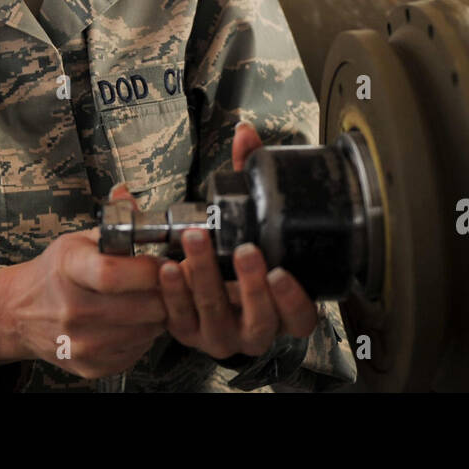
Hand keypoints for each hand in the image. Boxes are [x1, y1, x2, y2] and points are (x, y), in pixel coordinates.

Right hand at [0, 187, 166, 379]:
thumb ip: (112, 220)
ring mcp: (80, 342)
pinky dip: (144, 335)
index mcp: (68, 269)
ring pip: (147, 330)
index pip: (112, 274)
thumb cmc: (56, 272)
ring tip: (147, 298)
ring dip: (157, 314)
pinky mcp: (90, 365)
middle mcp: (71, 309)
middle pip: (141, 306)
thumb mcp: (77, 240)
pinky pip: (137, 351)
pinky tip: (133, 320)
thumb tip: (126, 194)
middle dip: (163, 292)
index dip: (147, 269)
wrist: (21, 314)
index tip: (162, 262)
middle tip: (165, 281)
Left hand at [158, 123, 317, 360]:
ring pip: (217, 319)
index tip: (281, 272)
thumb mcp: (250, 216)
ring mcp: (221, 335)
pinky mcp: (187, 332)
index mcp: (282, 309)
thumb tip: (245, 134)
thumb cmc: (237, 250)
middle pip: (258, 319)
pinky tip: (168, 267)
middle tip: (243, 251)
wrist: (200, 283)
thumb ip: (249, 175)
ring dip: (207, 279)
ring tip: (197, 243)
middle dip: (249, 285)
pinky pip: (180, 318)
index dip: (293, 301)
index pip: (300, 318)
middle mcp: (255, 329)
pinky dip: (173, 293)